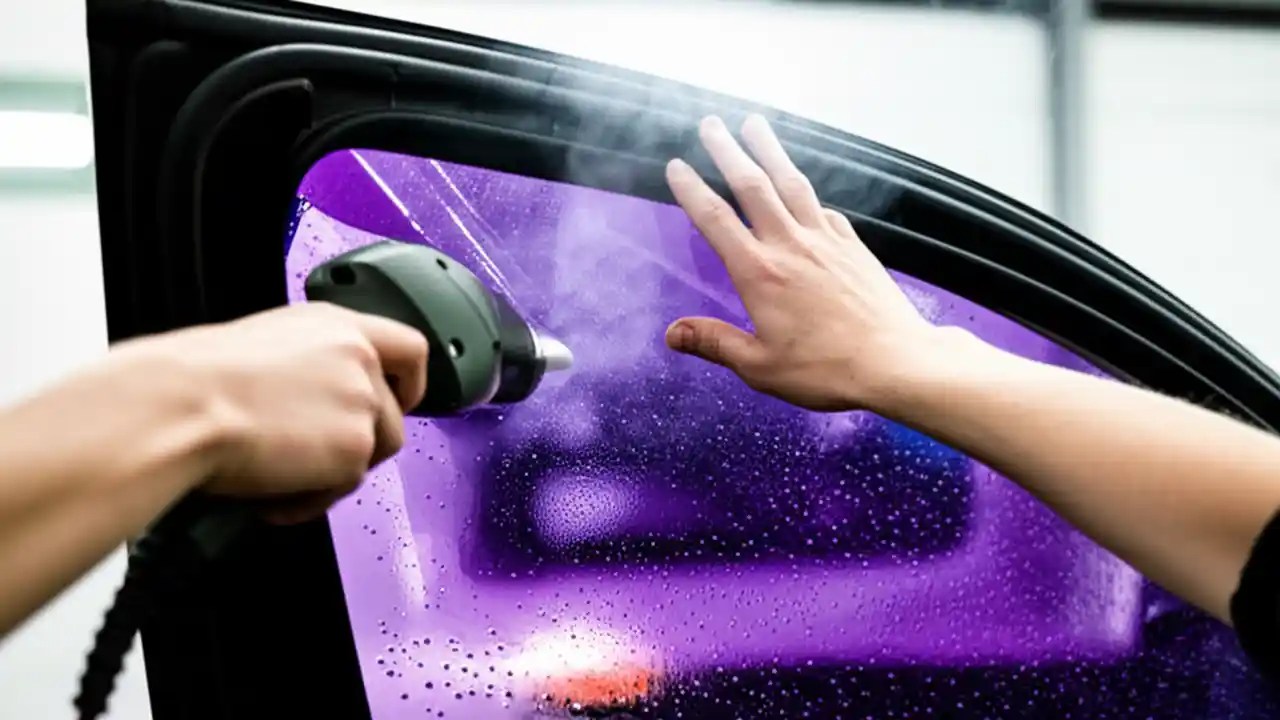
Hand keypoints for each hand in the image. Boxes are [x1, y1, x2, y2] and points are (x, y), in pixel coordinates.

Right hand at [115, 302, 427, 522]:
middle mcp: (359, 359)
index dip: (412, 382)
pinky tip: (271, 494)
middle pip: (394, 415)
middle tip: (314, 457)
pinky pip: (344, 488)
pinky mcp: (355, 449)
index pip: (409, 347)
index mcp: (336, 326)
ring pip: (373, 454)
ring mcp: (363, 404)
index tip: (402, 401)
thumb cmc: (195, 380)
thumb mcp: (263, 346)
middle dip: (360, 443)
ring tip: (279, 477)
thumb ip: (309, 364)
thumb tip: (312, 397)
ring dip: (332, 473)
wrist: (180, 408)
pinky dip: (310, 499)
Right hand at [664, 115, 939, 412]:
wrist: (896, 362)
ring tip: (755, 124)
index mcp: (760, 273)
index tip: (676, 166)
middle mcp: (790, 246)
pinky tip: (801, 187)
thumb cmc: (828, 370)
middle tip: (710, 124)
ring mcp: (825, 240)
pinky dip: (806, 192)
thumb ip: (715, 343)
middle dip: (727, 150)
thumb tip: (673, 334)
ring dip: (770, 150)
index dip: (692, 189)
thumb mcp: (760, 367)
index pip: (716, 220)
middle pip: (752, 185)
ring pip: (791, 183)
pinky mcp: (852, 246)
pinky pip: (824, 208)